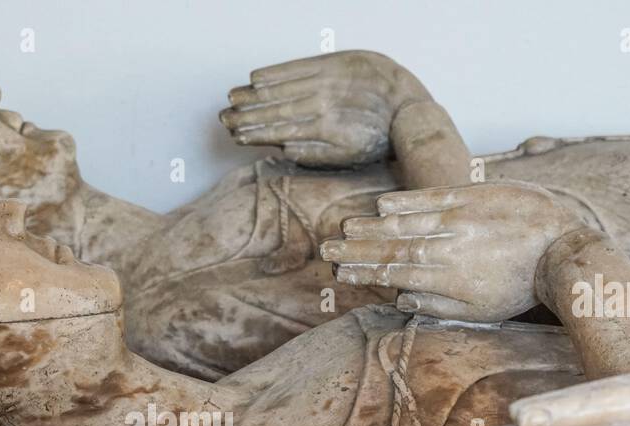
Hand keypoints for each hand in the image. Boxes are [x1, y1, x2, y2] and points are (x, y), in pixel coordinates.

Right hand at [219, 51, 403, 167]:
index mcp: (323, 129)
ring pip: (281, 87)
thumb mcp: (349, 157)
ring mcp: (326, 81)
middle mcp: (321, 103)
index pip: (279, 130)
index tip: (234, 136)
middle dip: (246, 114)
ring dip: (254, 94)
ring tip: (232, 98)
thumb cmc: (377, 138)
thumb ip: (315, 155)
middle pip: (274, 108)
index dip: (254, 133)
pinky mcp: (333, 64)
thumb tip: (283, 148)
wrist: (406, 107)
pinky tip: (256, 77)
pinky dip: (275, 72)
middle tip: (223, 118)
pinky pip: (297, 67)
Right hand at [319, 182, 583, 321]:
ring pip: (406, 222)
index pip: (394, 273)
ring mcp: (459, 220)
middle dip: (356, 248)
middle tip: (327, 248)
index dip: (363, 271)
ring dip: (372, 225)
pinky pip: (431, 198)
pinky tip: (382, 204)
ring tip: (345, 227)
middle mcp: (447, 248)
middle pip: (391, 247)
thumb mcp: (481, 312)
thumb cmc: (521, 288)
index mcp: (446, 279)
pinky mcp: (474, 197)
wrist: (563, 251)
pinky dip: (405, 201)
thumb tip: (400, 299)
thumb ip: (437, 307)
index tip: (339, 271)